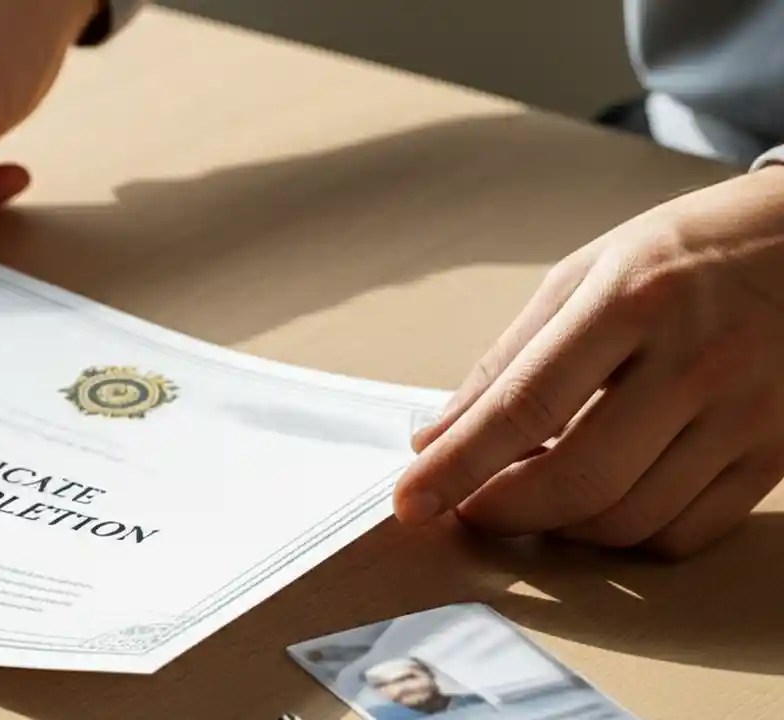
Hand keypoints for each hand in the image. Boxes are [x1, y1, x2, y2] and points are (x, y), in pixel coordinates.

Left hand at [396, 167, 783, 557]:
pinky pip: (685, 531)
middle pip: (577, 478)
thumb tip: (437, 436)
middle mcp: (692, 361)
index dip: (456, 466)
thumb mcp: (586, 273)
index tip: (410, 500)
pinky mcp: (776, 454)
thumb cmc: (688, 251)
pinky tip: (598, 503)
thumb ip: (508, 359)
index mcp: (629, 300)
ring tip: (529, 494)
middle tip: (468, 507)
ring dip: (559, 526)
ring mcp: (744, 414)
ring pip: (628, 518)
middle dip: (502, 510)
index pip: (522, 406)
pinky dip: (624, 535)